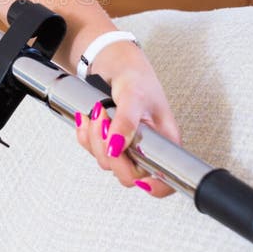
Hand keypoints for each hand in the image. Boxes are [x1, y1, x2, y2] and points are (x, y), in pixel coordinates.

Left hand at [74, 42, 179, 197]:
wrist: (117, 65)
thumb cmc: (137, 77)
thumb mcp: (134, 95)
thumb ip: (126, 121)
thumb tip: (116, 147)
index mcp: (166, 142)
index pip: (166, 180)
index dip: (154, 186)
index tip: (136, 174)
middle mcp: (148, 149)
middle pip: (129, 175)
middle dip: (110, 151)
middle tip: (105, 124)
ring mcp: (128, 148)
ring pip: (107, 162)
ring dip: (95, 138)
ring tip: (98, 113)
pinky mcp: (110, 142)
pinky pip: (93, 151)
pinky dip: (86, 135)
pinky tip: (89, 118)